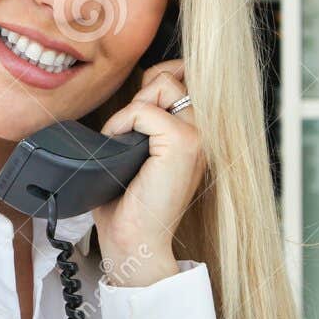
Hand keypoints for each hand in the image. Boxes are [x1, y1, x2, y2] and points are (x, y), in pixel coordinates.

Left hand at [91, 59, 205, 286]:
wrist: (135, 242)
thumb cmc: (129, 208)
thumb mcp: (133, 157)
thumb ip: (137, 126)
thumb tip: (124, 101)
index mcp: (192, 136)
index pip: (179, 80)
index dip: (150, 82)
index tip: (129, 112)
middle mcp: (200, 134)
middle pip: (169, 76)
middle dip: (138, 94)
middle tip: (121, 131)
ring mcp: (196, 137)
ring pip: (162, 85)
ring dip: (129, 110)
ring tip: (119, 141)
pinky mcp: (183, 144)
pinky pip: (145, 110)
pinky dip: (122, 123)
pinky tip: (117, 146)